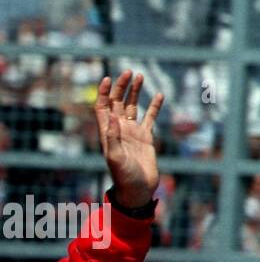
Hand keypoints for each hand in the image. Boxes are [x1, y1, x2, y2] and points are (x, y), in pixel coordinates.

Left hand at [94, 70, 162, 208]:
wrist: (138, 189)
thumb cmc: (124, 177)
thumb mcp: (115, 158)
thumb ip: (112, 137)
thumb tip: (110, 115)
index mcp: (107, 133)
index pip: (102, 108)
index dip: (103, 93)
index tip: (107, 78)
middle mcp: (118, 130)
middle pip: (117, 103)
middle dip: (120, 87)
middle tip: (128, 72)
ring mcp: (132, 132)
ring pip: (132, 106)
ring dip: (135, 92)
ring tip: (139, 76)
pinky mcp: (146, 137)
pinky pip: (150, 117)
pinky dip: (154, 106)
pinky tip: (158, 95)